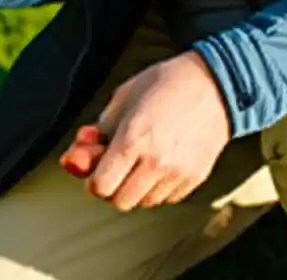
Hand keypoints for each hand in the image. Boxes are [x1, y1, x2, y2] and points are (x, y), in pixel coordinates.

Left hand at [58, 51, 231, 211]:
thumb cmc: (164, 85)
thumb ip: (96, 133)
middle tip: (116, 167)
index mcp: (132, 140)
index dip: (93, 179)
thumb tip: (72, 160)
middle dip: (112, 186)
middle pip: (120, 201)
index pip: (100, 187)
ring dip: (135, 188)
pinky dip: (158, 188)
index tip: (96, 167)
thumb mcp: (122, 99)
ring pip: (144, 203)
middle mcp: (156, 161)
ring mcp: (178, 172)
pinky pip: (168, 198)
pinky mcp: (196, 177)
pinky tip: (160, 164)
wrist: (215, 84)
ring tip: (140, 162)